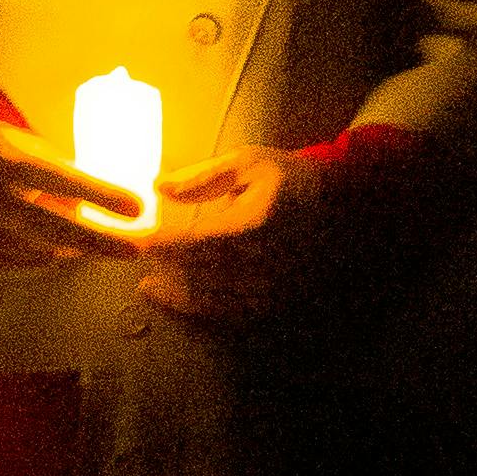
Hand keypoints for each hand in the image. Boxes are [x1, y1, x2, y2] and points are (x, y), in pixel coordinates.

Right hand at [0, 118, 153, 266]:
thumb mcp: (7, 139)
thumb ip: (47, 161)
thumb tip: (91, 183)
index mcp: (5, 163)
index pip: (65, 181)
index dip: (104, 195)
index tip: (138, 207)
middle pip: (58, 228)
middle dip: (101, 241)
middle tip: (135, 249)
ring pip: (42, 250)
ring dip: (76, 250)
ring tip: (104, 248)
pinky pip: (20, 260)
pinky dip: (45, 256)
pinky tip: (65, 252)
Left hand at [137, 146, 304, 319]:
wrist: (339, 204)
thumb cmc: (289, 178)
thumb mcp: (248, 162)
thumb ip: (203, 177)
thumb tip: (160, 188)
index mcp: (254, 227)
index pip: (191, 242)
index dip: (158, 244)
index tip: (137, 239)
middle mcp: (262, 264)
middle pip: (195, 276)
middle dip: (163, 269)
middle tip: (138, 260)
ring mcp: (270, 287)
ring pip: (209, 300)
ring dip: (175, 293)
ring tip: (152, 285)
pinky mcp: (274, 300)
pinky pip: (227, 313)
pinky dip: (199, 308)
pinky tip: (181, 299)